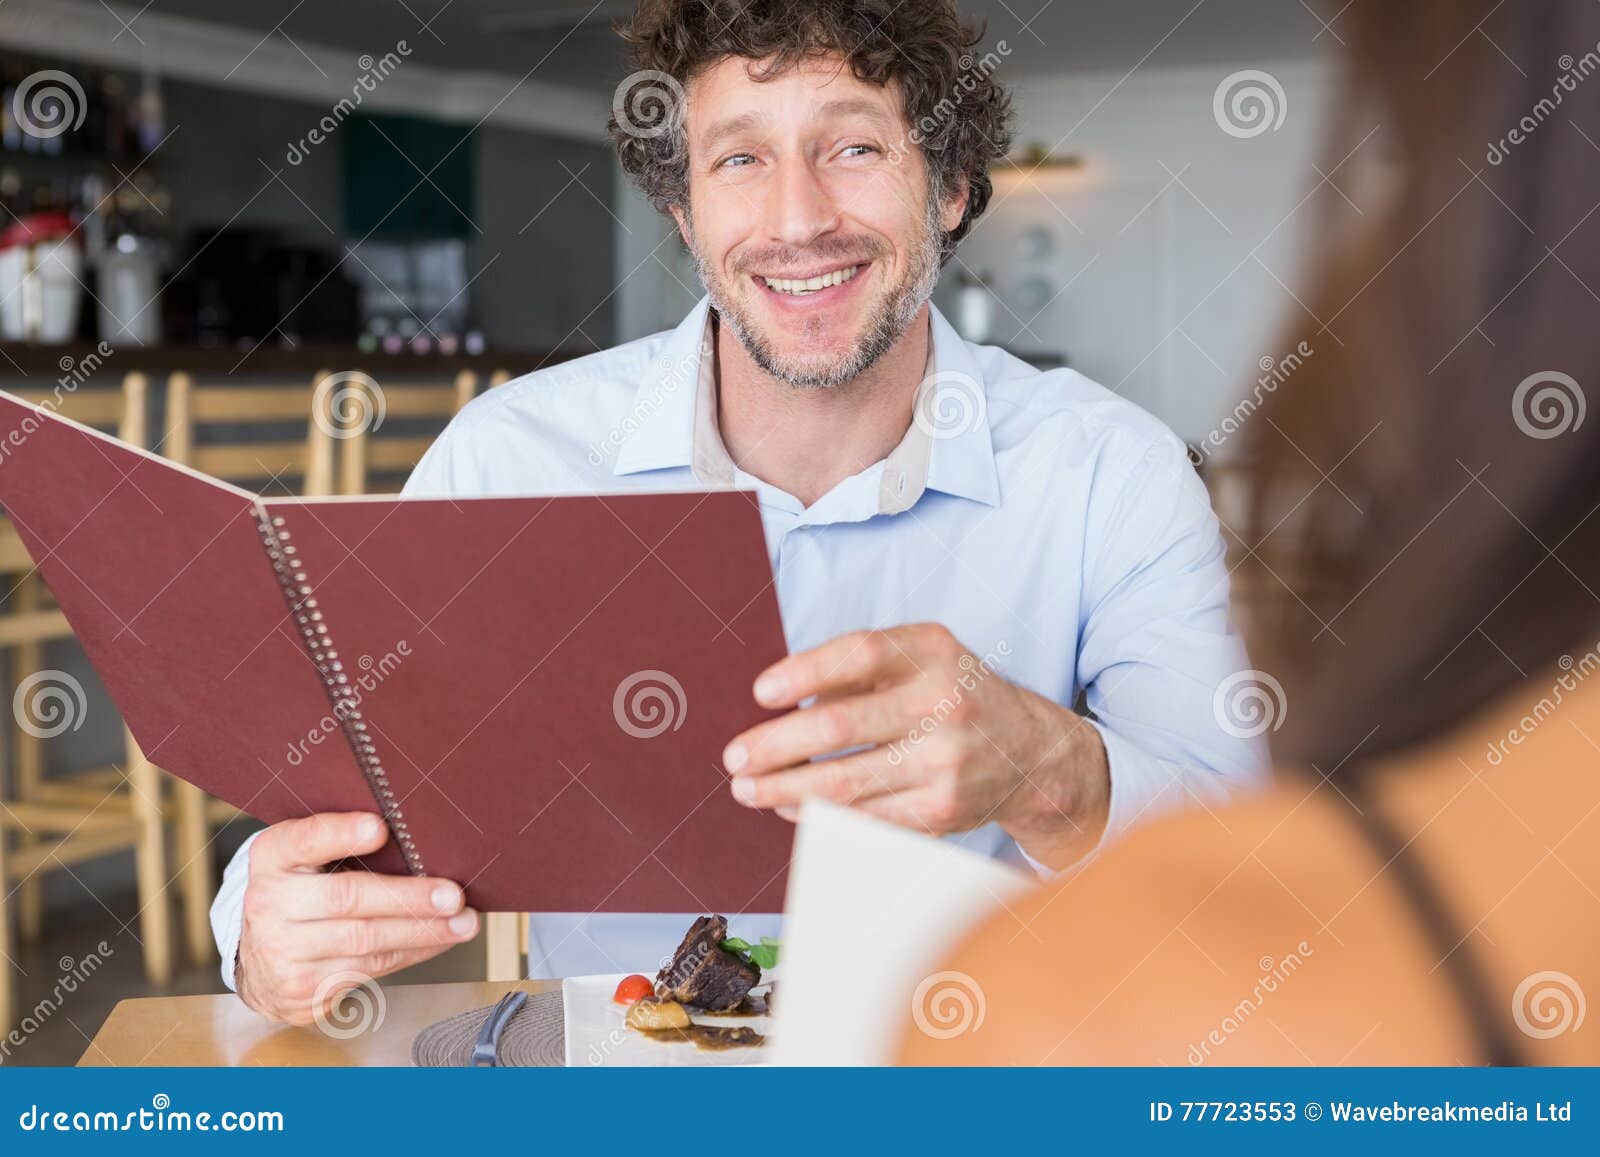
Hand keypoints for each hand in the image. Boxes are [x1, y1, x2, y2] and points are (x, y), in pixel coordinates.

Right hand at [235, 812, 478, 1025]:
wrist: (260, 957)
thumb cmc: (302, 891)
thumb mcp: (307, 856)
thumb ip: (343, 840)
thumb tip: (417, 837)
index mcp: (272, 856)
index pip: (304, 840)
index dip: (342, 834)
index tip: (380, 829)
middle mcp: (268, 903)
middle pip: (347, 898)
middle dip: (408, 898)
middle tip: (453, 896)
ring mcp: (281, 951)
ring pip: (365, 941)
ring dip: (423, 932)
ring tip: (462, 923)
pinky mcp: (301, 988)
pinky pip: (369, 969)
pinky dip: (412, 952)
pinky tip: (438, 941)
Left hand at [722, 624, 1110, 869]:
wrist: (1028, 752)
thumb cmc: (953, 694)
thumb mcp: (920, 658)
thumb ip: (858, 669)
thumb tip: (777, 701)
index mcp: (932, 652)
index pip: (859, 655)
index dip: (804, 672)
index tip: (760, 692)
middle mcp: (943, 704)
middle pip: (840, 726)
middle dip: (774, 745)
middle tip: (734, 757)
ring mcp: (943, 762)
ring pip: (844, 784)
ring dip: (783, 789)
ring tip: (747, 788)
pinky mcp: (938, 810)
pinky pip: (862, 817)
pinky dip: (817, 814)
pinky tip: (788, 805)